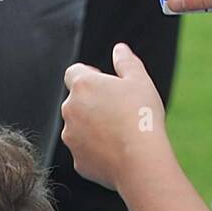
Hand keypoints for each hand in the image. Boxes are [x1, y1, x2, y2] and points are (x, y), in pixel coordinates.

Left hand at [61, 44, 167, 191]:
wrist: (140, 159)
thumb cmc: (141, 114)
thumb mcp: (139, 79)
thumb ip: (126, 61)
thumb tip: (119, 49)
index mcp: (83, 85)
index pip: (74, 72)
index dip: (89, 75)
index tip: (106, 83)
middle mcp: (70, 110)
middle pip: (76, 100)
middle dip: (93, 102)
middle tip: (119, 107)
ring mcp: (71, 137)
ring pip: (79, 126)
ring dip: (93, 125)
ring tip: (121, 130)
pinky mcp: (77, 161)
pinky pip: (85, 149)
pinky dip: (97, 148)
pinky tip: (118, 149)